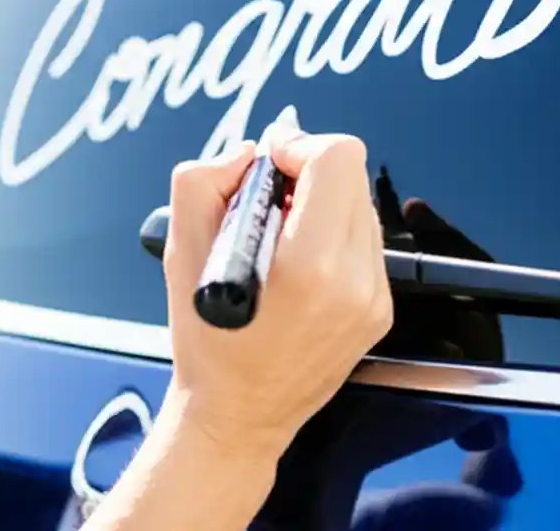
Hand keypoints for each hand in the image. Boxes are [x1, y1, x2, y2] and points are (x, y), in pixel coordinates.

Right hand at [161, 131, 392, 457]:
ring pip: (362, 206)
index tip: (269, 166)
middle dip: (307, 173)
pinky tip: (296, 263)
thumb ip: (204, 180)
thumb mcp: (180, 249)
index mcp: (311, 264)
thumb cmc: (208, 339)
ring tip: (279, 235)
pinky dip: (332, 236)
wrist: (237, 413)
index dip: (298, 146)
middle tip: (268, 201)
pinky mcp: (379, 311)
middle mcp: (354, 281)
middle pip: (353, 175)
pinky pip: (364, 243)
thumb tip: (249, 154)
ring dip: (322, 203)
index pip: (338, 158)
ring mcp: (373, 299)